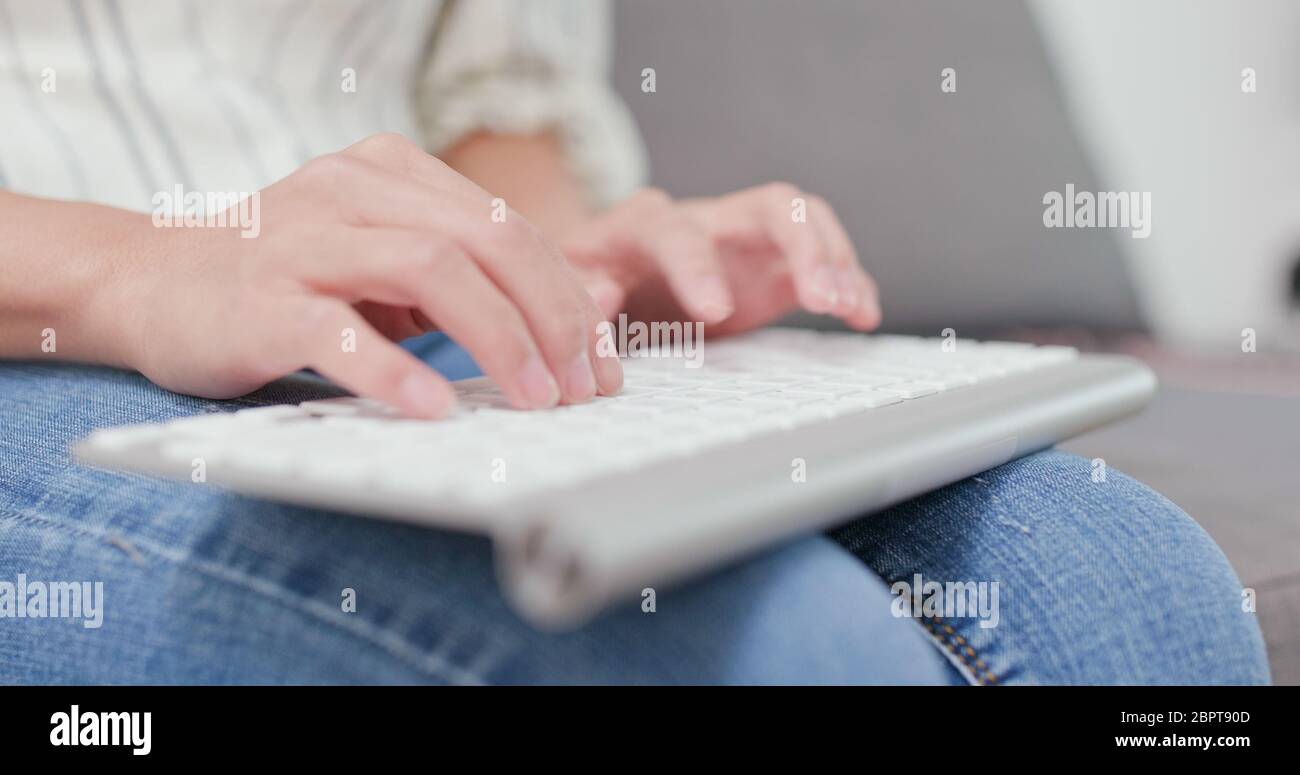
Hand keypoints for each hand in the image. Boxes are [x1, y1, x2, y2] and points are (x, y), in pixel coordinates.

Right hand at [112, 133, 620, 417]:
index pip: (509, 229)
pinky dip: (394, 371)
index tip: (601, 365)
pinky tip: (436, 410)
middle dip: (553, 319)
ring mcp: (303, 240)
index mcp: (391, 174)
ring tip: (536, 401)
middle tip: (583, 390)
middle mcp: (351, 190)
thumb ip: (457, 280)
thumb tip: (565, 332)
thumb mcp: (378, 264)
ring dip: (499, 340)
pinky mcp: (259, 299)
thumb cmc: (284, 281)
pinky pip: (338, 330)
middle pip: (488, 241)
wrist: (146, 282)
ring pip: (431, 268)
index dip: (569, 298)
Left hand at [560, 184, 880, 335]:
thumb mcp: (570, 287)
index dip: (698, 266)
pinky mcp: (776, 268)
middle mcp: (707, 220)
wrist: (606, 278)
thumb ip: (582, 289)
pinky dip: (850, 284)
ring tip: (845, 306)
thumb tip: (599, 297)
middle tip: (820, 298)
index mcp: (646, 225)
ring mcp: (748, 241)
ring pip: (806, 223)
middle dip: (802, 246)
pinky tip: (862, 316)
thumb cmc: (587, 281)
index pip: (678, 230)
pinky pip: (824, 264)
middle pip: (770, 205)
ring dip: (834, 261)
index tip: (715, 312)